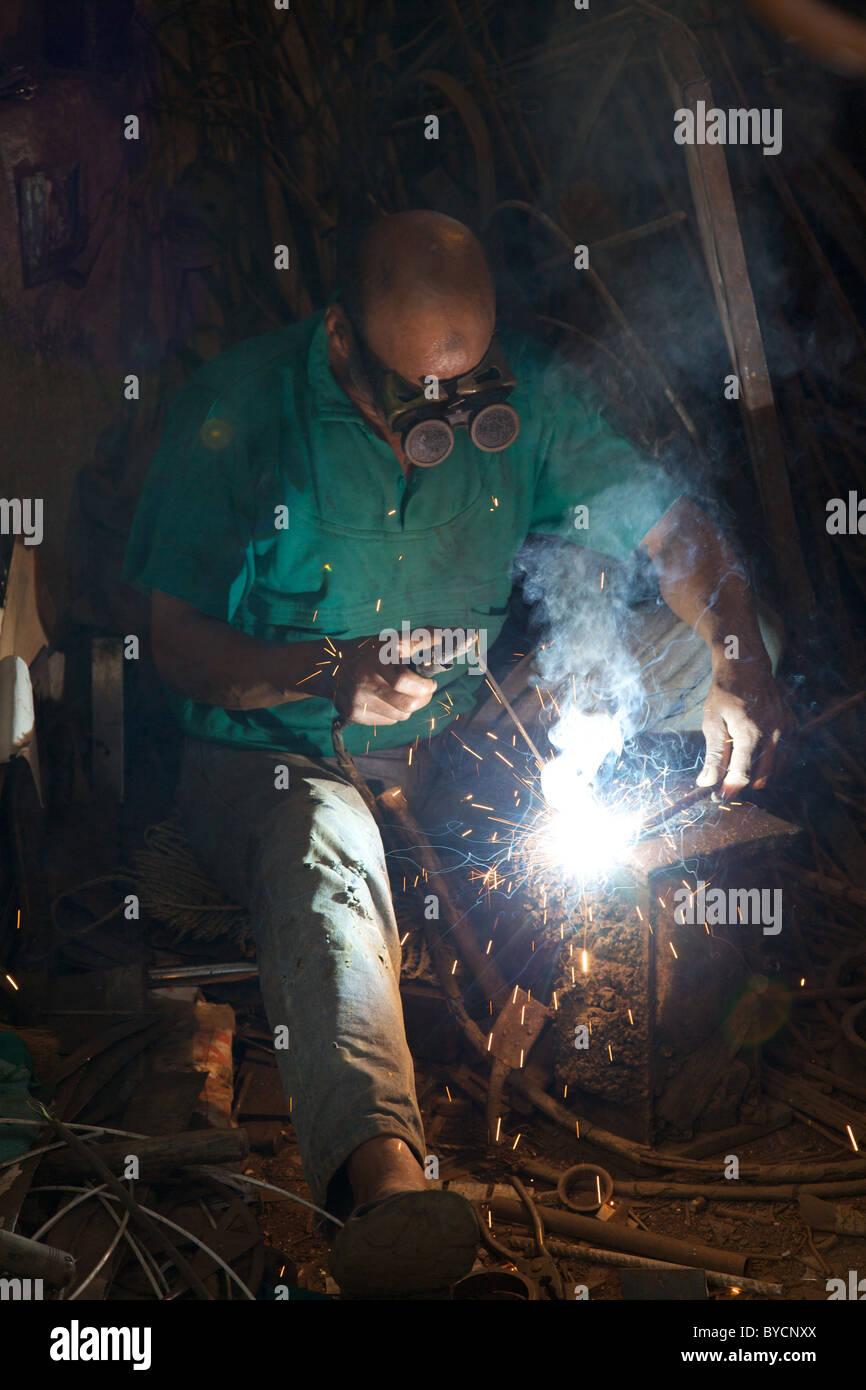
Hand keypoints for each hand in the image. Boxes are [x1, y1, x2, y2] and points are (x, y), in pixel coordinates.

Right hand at [331, 633, 435, 726]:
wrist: (331, 665)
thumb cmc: (369, 651)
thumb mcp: (393, 640)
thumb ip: (424, 638)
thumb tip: (457, 632)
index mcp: (376, 661)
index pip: (403, 681)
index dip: (424, 686)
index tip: (430, 683)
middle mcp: (365, 682)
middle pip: (405, 705)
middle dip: (422, 700)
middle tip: (424, 691)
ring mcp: (357, 701)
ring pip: (399, 716)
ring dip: (409, 706)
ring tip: (403, 693)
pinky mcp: (352, 715)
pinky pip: (387, 721)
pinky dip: (394, 713)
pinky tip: (386, 700)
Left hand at [697, 656, 794, 797]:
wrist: (747, 667)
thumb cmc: (725, 694)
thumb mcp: (712, 721)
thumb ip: (713, 754)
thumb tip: (706, 782)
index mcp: (749, 734)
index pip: (742, 774)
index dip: (731, 788)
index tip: (722, 796)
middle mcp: (772, 734)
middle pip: (763, 776)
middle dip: (746, 784)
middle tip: (731, 784)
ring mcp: (786, 729)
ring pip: (779, 768)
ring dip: (763, 776)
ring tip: (746, 773)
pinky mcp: (792, 725)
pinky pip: (789, 754)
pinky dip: (777, 763)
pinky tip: (764, 762)